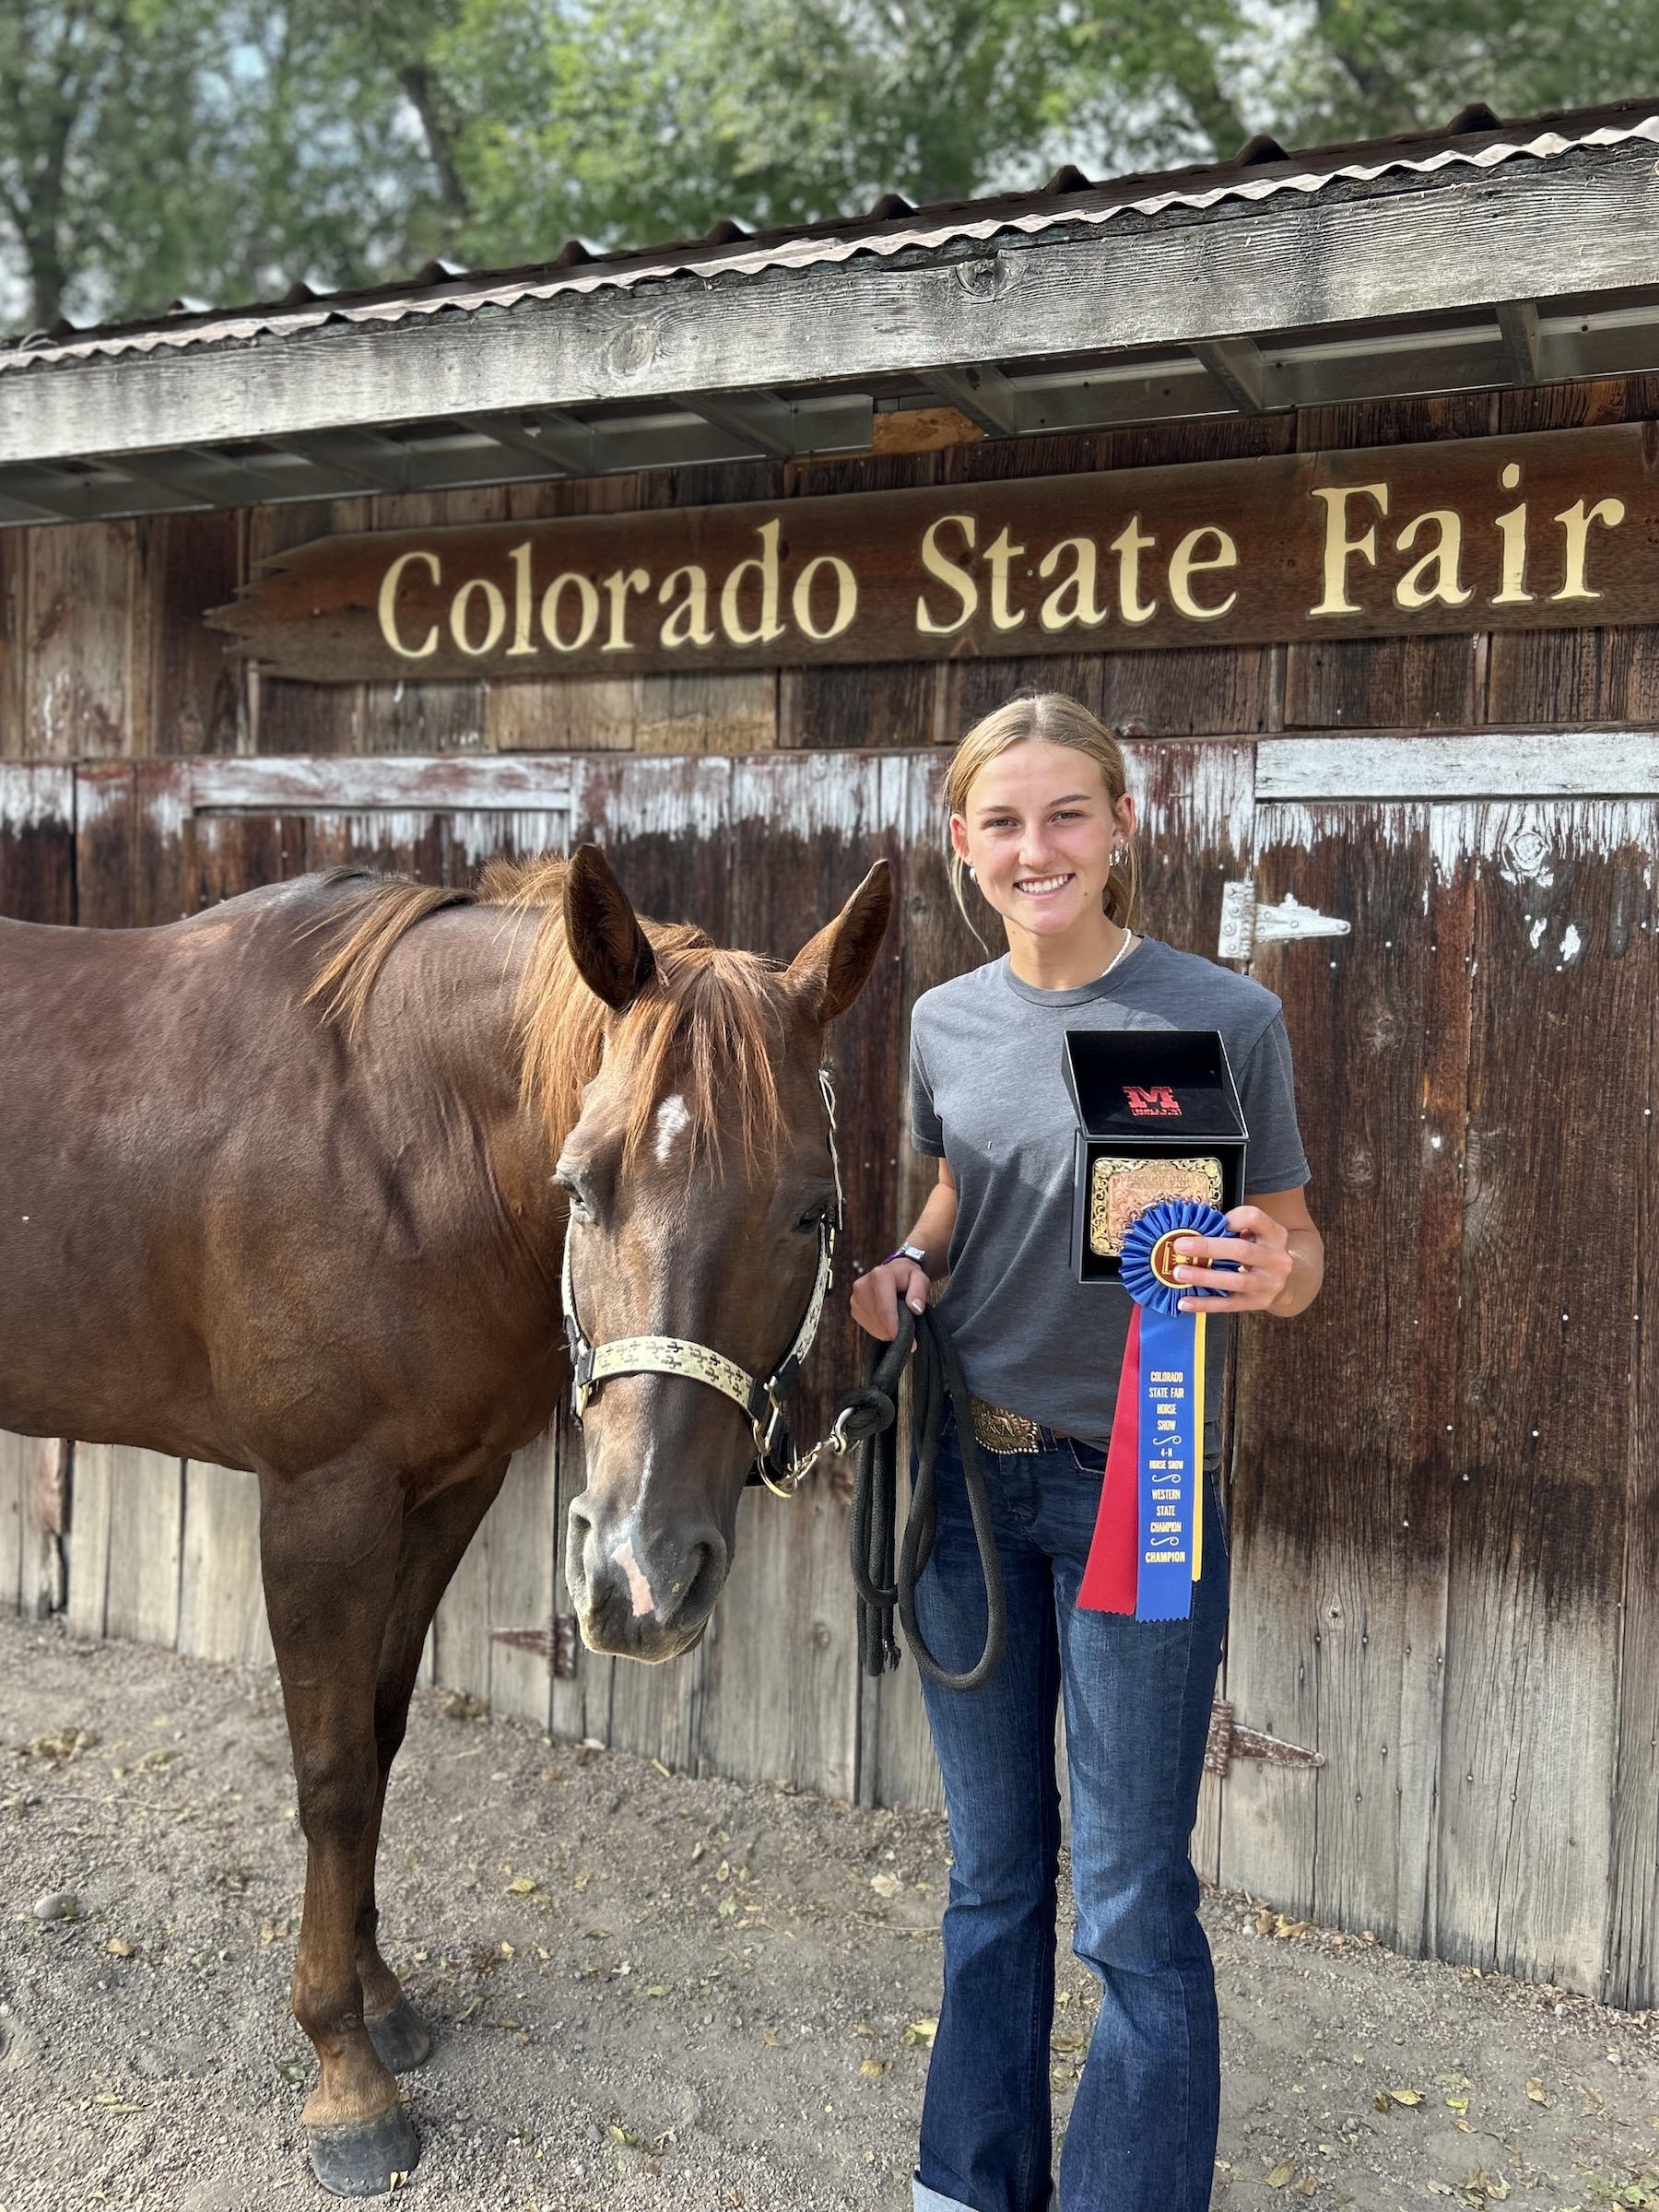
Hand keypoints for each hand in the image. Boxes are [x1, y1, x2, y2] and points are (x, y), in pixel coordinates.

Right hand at [849, 1258, 929, 1340]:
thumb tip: (915, 1308)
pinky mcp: (854, 1308)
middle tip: (908, 1329)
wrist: (892, 1273)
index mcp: (879, 1275)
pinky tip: (888, 1320)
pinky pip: (868, 1327)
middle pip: (879, 1319)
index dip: (896, 1328)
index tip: (910, 1341)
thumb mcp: (920, 1278)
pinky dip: (881, 1329)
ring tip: (898, 1319)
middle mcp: (863, 1285)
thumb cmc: (907, 1277)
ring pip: (874, 1326)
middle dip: (894, 1329)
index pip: (885, 1309)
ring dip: (888, 1330)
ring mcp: (856, 1297)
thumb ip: (920, 1292)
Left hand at [1171, 1205, 1293, 1314]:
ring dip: (1204, 1277)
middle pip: (1242, 1250)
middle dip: (1208, 1248)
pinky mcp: (1256, 1303)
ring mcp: (1267, 1284)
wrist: (1286, 1283)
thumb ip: (1235, 1229)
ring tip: (1180, 1273)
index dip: (1232, 1217)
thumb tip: (1194, 1230)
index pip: (1255, 1218)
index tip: (1210, 1221)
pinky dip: (1205, 1303)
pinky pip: (1228, 1304)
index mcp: (1274, 1235)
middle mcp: (1276, 1259)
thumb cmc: (1262, 1253)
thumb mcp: (1258, 1235)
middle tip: (1181, 1246)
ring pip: (1235, 1280)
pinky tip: (1185, 1301)